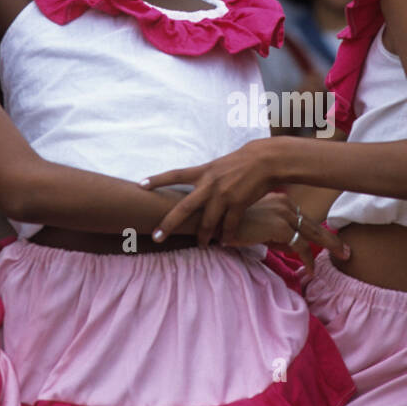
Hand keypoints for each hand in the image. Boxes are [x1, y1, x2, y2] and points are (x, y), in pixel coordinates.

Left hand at [142, 139, 278, 246]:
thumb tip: (195, 184)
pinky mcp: (238, 204)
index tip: (140, 185)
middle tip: (156, 237)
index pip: (175, 175)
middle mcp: (209, 184)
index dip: (156, 180)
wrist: (266, 160)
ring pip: (207, 222)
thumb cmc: (243, 161)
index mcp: (203, 171)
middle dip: (168, 224)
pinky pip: (229, 226)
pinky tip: (223, 242)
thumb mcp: (219, 164)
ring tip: (200, 245)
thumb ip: (206, 176)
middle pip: (183, 207)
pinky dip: (226, 235)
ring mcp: (223, 195)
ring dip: (202, 236)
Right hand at [228, 193, 348, 273]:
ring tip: (342, 258)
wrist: (213, 218)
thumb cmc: (230, 224)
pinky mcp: (279, 226)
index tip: (332, 244)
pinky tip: (310, 271)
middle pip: (314, 225)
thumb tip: (291, 248)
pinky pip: (300, 246)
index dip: (318, 234)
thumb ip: (274, 234)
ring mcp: (283, 214)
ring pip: (312, 235)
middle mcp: (284, 204)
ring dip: (328, 248)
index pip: (303, 220)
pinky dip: (308, 259)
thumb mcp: (257, 227)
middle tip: (347, 252)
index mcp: (280, 201)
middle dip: (332, 240)